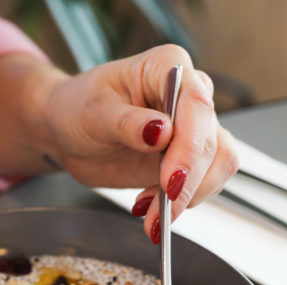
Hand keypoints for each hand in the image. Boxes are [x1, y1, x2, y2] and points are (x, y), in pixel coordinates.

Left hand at [40, 45, 237, 241]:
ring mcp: (192, 128)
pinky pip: (203, 183)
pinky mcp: (188, 158)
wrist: (67, 133)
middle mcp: (189, 94)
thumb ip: (127, 122)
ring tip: (151, 215)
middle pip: (212, 140)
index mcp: (168, 66)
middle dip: (188, 182)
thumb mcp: (93, 113)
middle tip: (159, 213)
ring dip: (190, 197)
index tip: (171, 181)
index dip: (189, 146)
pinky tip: (151, 209)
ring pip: (219, 163)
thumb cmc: (77, 108)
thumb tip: (162, 132)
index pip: (196, 103)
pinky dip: (181, 203)